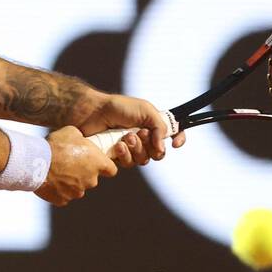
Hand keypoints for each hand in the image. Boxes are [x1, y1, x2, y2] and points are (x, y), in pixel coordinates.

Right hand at [34, 126, 117, 206]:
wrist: (36, 162)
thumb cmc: (56, 145)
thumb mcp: (72, 132)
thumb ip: (81, 139)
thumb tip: (80, 140)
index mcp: (98, 163)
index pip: (112, 170)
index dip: (105, 166)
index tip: (96, 163)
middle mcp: (91, 180)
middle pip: (92, 179)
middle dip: (83, 173)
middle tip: (69, 163)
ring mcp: (77, 192)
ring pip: (77, 188)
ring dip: (70, 182)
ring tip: (57, 171)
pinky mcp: (63, 200)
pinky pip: (64, 195)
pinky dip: (58, 190)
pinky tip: (50, 180)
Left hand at [72, 90, 186, 161]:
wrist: (92, 112)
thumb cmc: (118, 107)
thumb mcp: (145, 110)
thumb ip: (159, 127)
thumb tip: (163, 148)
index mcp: (152, 124)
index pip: (173, 134)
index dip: (179, 139)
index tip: (175, 144)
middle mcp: (143, 138)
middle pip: (158, 153)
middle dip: (150, 145)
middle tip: (139, 133)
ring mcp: (130, 148)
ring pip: (143, 160)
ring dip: (136, 149)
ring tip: (125, 137)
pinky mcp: (116, 156)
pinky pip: (128, 164)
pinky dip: (124, 155)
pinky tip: (117, 146)